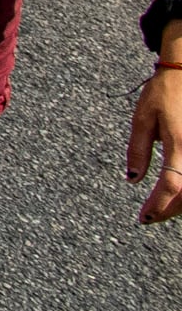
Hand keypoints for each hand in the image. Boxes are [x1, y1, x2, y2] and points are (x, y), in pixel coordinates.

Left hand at [132, 63, 181, 222]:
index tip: (143, 217)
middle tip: (148, 216)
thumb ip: (138, 150)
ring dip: (180, 204)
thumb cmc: (163, 93)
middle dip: (169, 210)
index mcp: (179, 143)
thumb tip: (133, 179)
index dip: (159, 205)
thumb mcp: (142, 118)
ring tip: (160, 208)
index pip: (171, 184)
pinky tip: (175, 193)